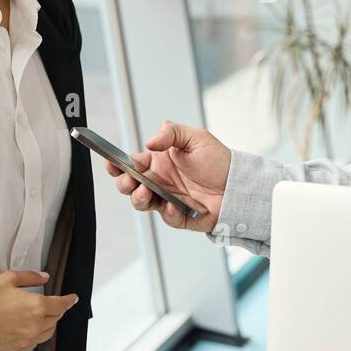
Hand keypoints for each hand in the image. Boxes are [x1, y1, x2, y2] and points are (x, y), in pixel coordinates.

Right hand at [0, 269, 77, 350]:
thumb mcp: (10, 278)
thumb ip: (31, 277)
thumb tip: (45, 277)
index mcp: (37, 306)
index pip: (61, 305)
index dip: (69, 300)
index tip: (73, 298)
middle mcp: (35, 325)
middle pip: (56, 318)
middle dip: (58, 310)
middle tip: (55, 304)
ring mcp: (27, 338)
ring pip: (48, 332)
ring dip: (50, 323)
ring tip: (45, 316)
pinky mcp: (17, 347)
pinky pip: (35, 342)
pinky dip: (39, 335)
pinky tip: (33, 328)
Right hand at [105, 120, 229, 232]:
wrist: (238, 184)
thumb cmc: (217, 160)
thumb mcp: (195, 137)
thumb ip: (171, 132)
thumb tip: (149, 143)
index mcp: (158, 162)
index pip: (131, 164)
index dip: (117, 164)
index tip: (111, 163)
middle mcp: (159, 182)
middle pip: (130, 186)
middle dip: (124, 184)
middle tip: (129, 180)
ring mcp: (167, 199)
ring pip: (142, 203)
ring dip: (139, 199)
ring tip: (146, 191)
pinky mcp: (180, 216)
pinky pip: (167, 218)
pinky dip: (167, 212)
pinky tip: (171, 205)